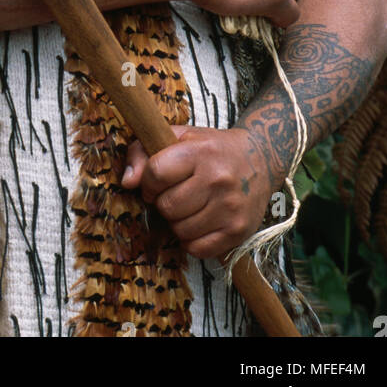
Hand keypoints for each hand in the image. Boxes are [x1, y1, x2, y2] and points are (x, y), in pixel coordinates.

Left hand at [121, 125, 271, 261]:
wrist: (259, 159)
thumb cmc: (211, 149)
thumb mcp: (179, 137)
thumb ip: (144, 152)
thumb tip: (127, 182)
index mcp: (201, 152)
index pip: (156, 173)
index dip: (148, 182)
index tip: (156, 182)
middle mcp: (218, 180)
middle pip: (167, 206)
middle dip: (163, 203)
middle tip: (175, 194)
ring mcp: (230, 208)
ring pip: (180, 230)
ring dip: (177, 222)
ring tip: (189, 207)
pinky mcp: (238, 231)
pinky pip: (197, 249)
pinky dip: (191, 240)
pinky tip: (199, 222)